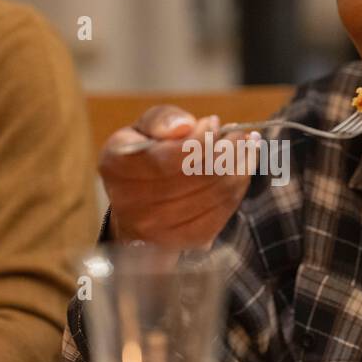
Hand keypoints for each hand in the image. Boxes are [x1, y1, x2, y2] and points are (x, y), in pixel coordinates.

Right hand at [100, 106, 257, 247]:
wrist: (137, 203)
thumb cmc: (144, 156)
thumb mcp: (144, 129)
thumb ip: (161, 120)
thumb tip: (184, 126)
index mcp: (117, 166)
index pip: (166, 158)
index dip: (197, 141)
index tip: (214, 122)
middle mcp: (131, 203)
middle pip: (195, 178)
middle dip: (225, 152)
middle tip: (238, 135)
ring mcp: (157, 229)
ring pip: (214, 195)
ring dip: (237, 167)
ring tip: (245, 147)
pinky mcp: (182, 241)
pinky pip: (221, 213)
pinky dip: (237, 188)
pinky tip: (242, 169)